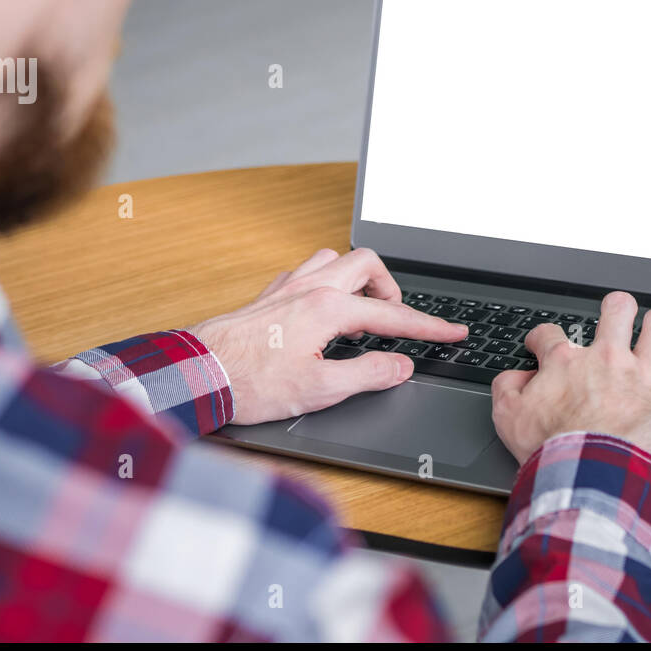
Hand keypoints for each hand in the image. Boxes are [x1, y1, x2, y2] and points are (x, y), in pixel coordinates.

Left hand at [188, 247, 466, 424]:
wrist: (196, 375)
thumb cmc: (250, 383)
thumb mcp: (321, 390)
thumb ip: (368, 374)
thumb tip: (400, 365)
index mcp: (328, 309)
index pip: (393, 314)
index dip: (429, 326)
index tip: (454, 332)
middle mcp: (309, 288)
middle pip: (367, 265)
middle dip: (391, 288)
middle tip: (399, 319)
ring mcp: (286, 288)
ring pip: (334, 261)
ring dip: (356, 279)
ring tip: (363, 312)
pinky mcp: (267, 297)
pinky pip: (306, 273)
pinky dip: (324, 285)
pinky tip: (321, 311)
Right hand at [490, 291, 650, 470]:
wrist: (596, 481)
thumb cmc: (557, 454)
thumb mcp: (509, 421)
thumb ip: (507, 391)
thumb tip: (515, 378)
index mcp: (568, 364)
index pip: (551, 334)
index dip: (543, 338)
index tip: (542, 346)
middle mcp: (609, 361)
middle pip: (617, 310)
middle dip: (617, 310)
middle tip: (615, 320)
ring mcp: (647, 377)